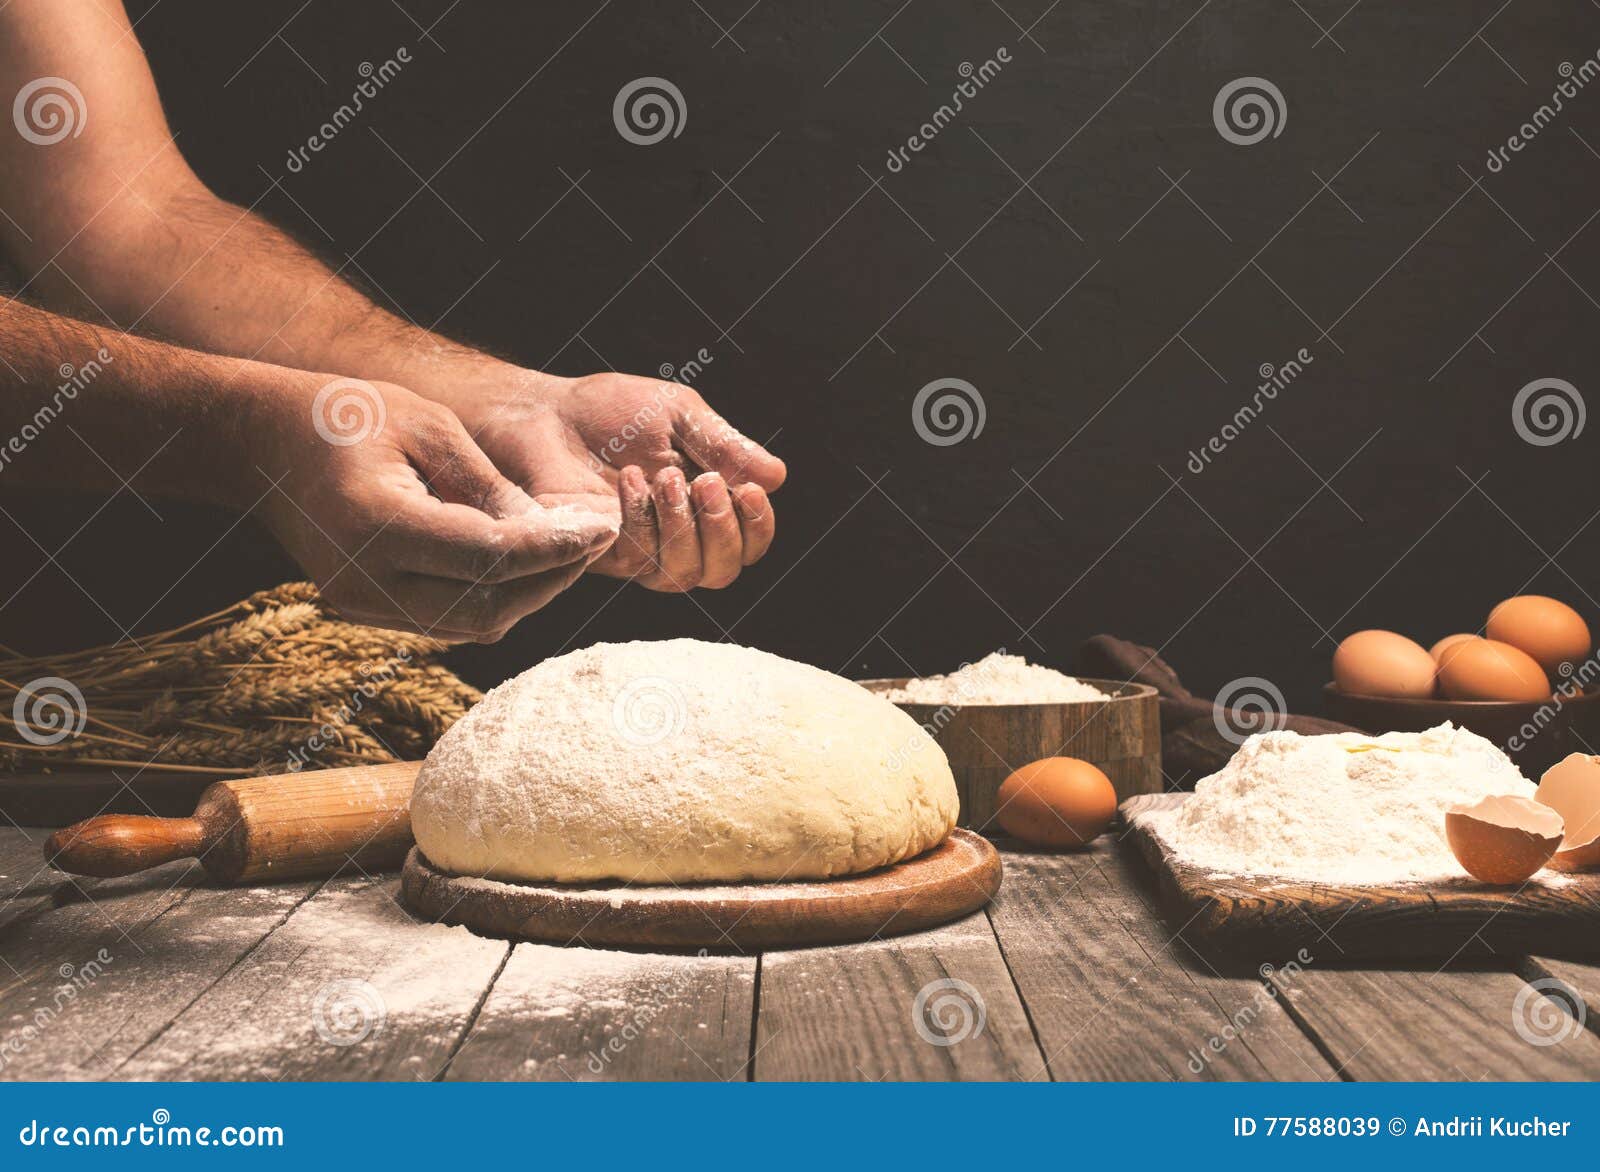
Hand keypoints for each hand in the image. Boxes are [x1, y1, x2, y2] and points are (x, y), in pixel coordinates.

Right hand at [251, 376, 617, 640]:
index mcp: (377, 526)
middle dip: (551, 578)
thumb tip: (551, 535)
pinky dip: (495, 597)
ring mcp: (362, 606)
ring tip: (570, 549)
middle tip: (595, 539)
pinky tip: (526, 562)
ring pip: (472, 624)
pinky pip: (449, 620)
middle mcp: (365, 582)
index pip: (488, 557)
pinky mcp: (369, 612)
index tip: (603, 527)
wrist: (263, 446)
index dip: (553, 547)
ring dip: (529, 594)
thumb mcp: (427, 425)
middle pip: (485, 607)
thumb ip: (488, 484)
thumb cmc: (346, 416)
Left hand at [446, 370, 785, 591]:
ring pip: (684, 575)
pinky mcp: (601, 557)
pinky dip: (642, 523)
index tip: (752, 491)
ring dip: (685, 528)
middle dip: (723, 530)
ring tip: (666, 477)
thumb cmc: (609, 411)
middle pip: (723, 570)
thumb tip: (778, 476)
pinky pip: (637, 561)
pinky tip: (629, 482)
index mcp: (704, 506)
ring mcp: (638, 553)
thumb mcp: (678, 414)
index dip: (758, 526)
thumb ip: (724, 445)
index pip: (749, 541)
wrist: (541, 413)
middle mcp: (676, 538)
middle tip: (705, 482)